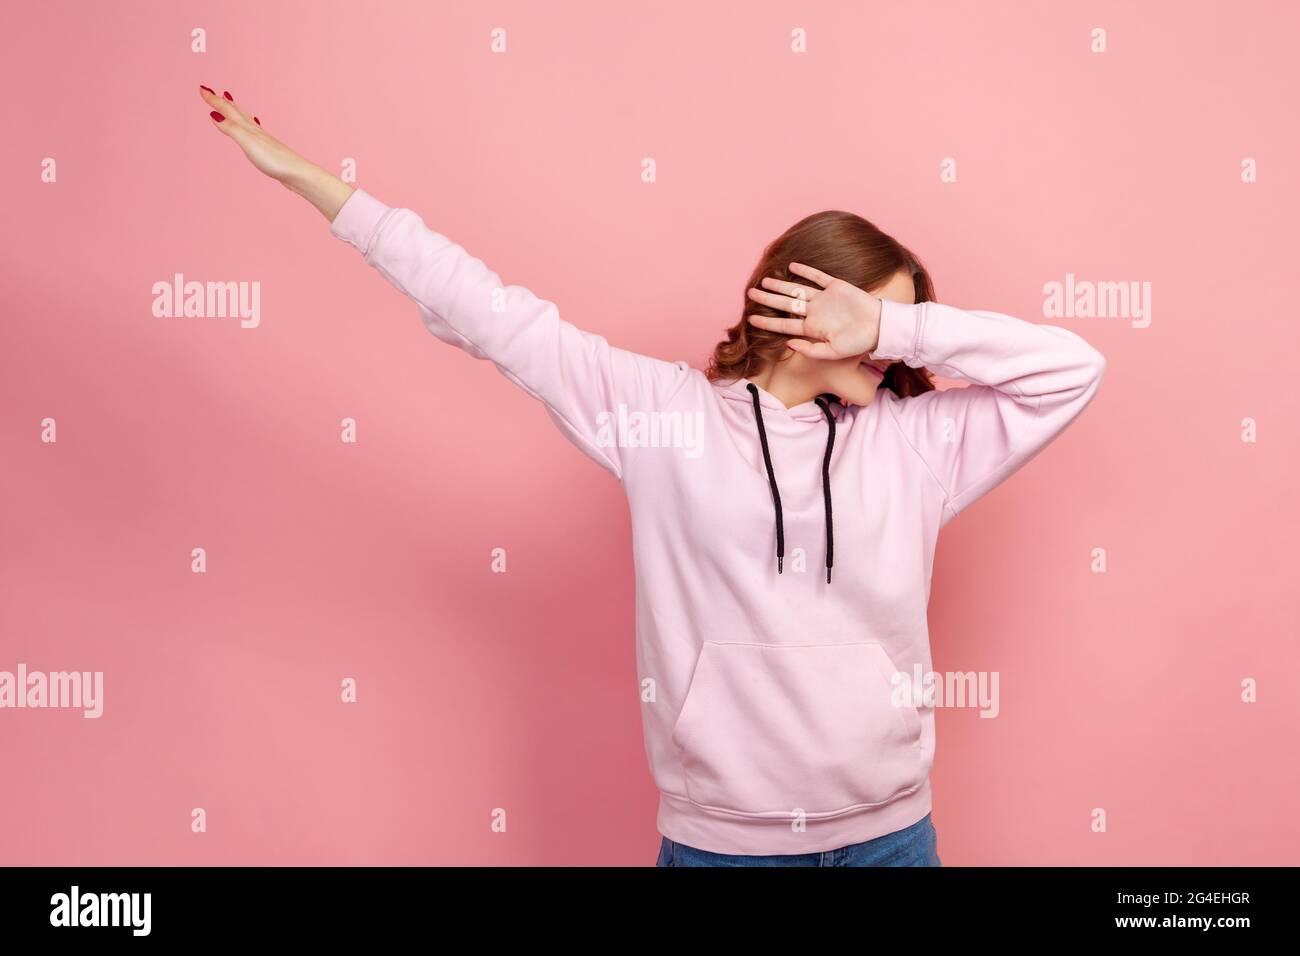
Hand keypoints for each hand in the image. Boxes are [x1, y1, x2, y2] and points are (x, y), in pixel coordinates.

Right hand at [198, 85, 352, 221]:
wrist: (297, 173)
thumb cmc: (274, 160)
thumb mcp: (248, 144)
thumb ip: (231, 129)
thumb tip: (213, 114)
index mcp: (248, 128)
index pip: (227, 110)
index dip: (213, 100)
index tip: (202, 89)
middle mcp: (255, 129)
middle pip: (236, 111)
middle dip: (222, 101)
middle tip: (211, 91)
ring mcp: (263, 138)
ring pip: (245, 119)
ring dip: (235, 110)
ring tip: (230, 103)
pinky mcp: (268, 149)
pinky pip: (253, 130)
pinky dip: (248, 124)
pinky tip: (254, 128)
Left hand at [745, 262, 882, 358]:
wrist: (880, 327)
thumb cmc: (858, 343)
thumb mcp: (833, 352)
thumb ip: (811, 350)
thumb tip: (788, 344)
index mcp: (813, 328)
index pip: (784, 325)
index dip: (767, 322)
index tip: (750, 319)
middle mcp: (815, 312)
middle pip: (785, 304)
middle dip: (767, 300)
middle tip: (749, 293)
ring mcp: (825, 299)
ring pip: (797, 290)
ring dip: (781, 285)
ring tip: (764, 280)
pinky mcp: (837, 287)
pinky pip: (818, 277)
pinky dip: (805, 271)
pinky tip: (792, 265)